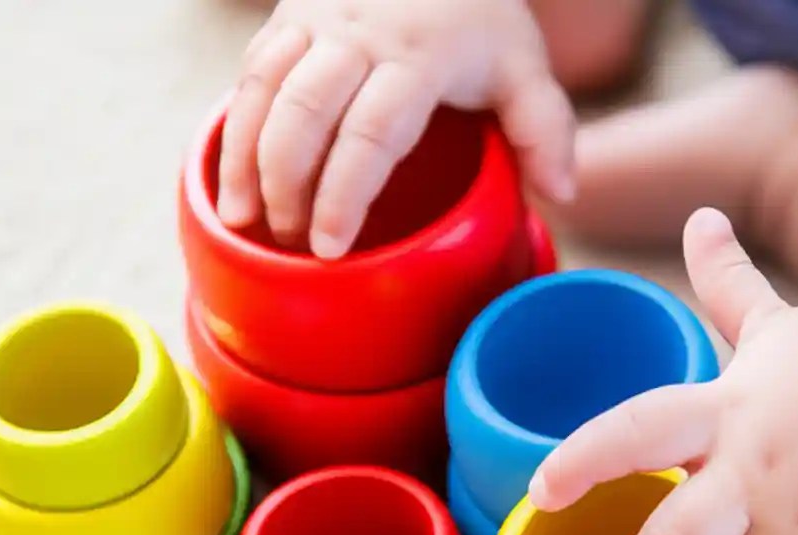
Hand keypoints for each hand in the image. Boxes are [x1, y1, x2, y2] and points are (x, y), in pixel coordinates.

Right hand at [217, 0, 575, 256]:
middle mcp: (359, 34)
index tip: (330, 247)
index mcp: (420, 56)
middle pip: (305, 113)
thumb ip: (545, 128)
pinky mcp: (287, 15)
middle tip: (289, 243)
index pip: (371, 133)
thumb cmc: (481, 19)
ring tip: (242, 220)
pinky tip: (235, 174)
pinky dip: (238, 124)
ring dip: (247, 159)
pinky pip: (251, 71)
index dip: (344, 194)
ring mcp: (316, 20)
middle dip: (286, 185)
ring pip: (265, 90)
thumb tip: (562, 195)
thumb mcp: (525, 66)